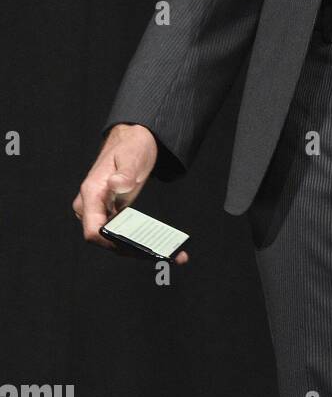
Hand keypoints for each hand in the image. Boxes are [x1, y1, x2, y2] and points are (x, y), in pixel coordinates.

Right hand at [72, 123, 189, 264]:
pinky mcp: (111, 215)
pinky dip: (140, 242)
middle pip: (105, 240)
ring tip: (175, 255)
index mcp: (91, 193)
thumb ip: (124, 172)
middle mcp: (91, 207)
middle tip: (162, 255)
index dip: (110, 244)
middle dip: (132, 251)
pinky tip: (165, 248)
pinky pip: (122, 233)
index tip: (134, 249)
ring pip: (114, 241)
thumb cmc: (130, 146)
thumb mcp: (132, 156)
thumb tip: (117, 184)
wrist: (132, 140)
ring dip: (139, 251)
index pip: (92, 230)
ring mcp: (100, 212)